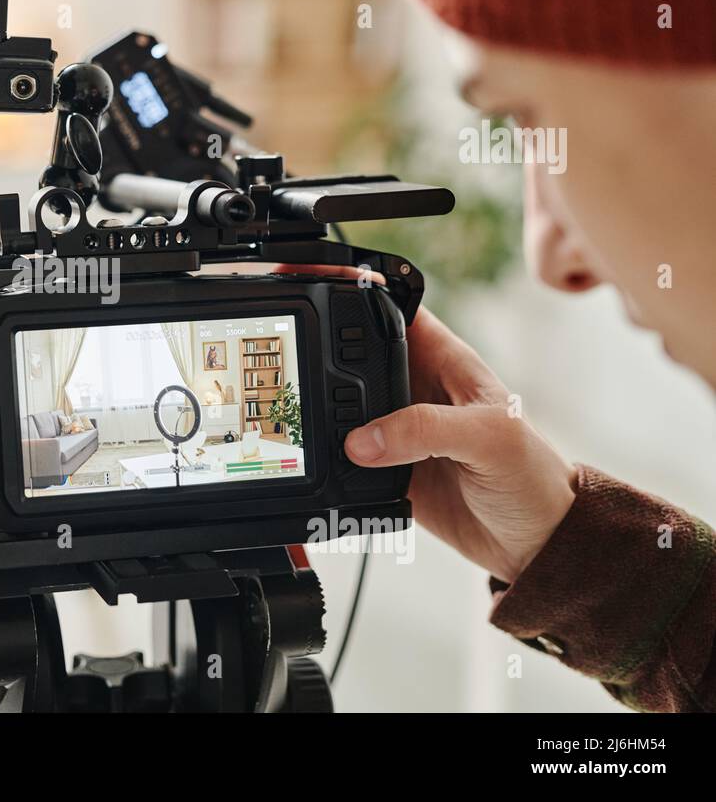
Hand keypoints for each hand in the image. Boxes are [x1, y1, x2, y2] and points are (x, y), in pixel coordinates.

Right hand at [343, 308, 577, 583]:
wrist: (534, 544)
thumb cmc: (533, 477)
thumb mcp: (488, 439)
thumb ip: (425, 430)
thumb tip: (362, 439)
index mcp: (446, 362)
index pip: (397, 313)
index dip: (364, 299)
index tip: (326, 303)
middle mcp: (417, 390)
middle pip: (357, 359)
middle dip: (330, 363)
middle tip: (309, 379)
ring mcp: (399, 430)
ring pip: (345, 409)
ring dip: (327, 416)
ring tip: (317, 428)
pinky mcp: (387, 469)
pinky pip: (347, 458)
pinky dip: (334, 460)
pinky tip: (330, 464)